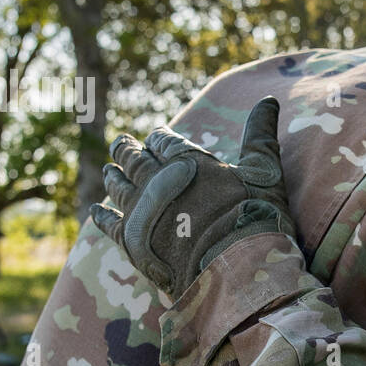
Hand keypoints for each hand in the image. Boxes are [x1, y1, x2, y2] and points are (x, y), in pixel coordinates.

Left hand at [90, 97, 294, 297]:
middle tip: (120, 144)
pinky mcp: (131, 241)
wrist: (235, 266)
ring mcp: (141, 210)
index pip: (164, 141)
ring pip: (119, 186)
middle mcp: (157, 179)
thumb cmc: (254, 216)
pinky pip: (108, 224)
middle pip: (135, 159)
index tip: (155, 137)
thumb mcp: (264, 171)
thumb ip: (260, 135)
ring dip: (113, 175)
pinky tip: (96, 211)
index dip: (159, 138)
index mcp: (186, 160)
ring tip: (109, 170)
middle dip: (128, 150)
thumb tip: (269, 98)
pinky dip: (101, 216)